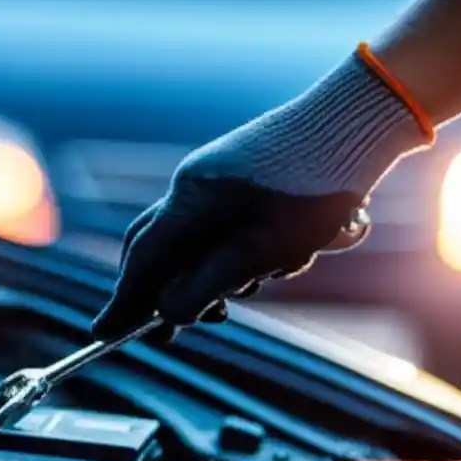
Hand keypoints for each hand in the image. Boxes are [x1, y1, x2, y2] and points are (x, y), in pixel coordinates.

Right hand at [92, 54, 428, 339]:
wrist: (356, 125)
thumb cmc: (312, 189)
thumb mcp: (260, 251)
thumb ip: (206, 286)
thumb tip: (166, 314)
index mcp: (189, 200)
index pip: (141, 259)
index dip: (122, 302)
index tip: (103, 334)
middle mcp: (193, 185)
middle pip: (160, 251)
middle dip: (167, 293)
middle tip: (174, 331)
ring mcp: (217, 180)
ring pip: (197, 244)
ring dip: (216, 276)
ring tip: (248, 291)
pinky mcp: (243, 180)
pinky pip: (225, 230)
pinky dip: (241, 256)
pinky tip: (282, 258)